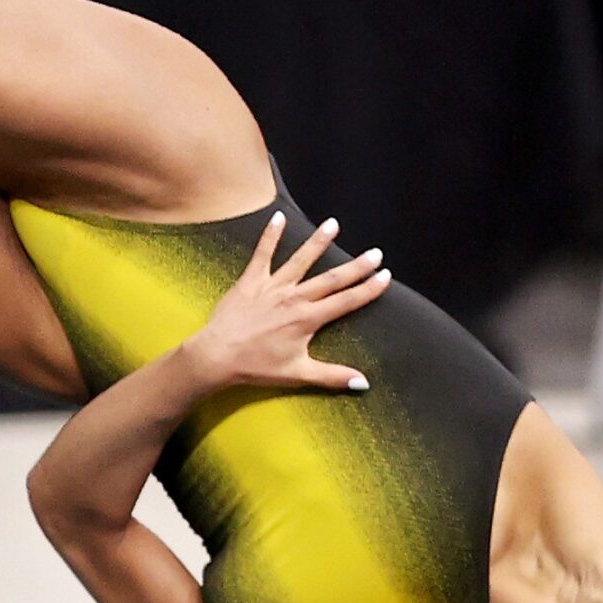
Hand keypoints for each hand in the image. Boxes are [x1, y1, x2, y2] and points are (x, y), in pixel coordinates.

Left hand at [183, 212, 391, 391]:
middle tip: (375, 253)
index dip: (368, 289)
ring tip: (333, 224)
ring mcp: (272, 287)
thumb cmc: (256, 367)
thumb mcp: (298, 374)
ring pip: (300, 260)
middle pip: (331, 279)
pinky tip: (278, 218)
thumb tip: (363, 384)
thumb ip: (333, 377)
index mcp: (308, 319)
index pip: (346, 301)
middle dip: (356, 266)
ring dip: (318, 242)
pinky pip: (262, 254)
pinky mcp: (251, 282)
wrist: (217, 356)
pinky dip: (270, 236)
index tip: (386, 276)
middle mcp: (294, 299)